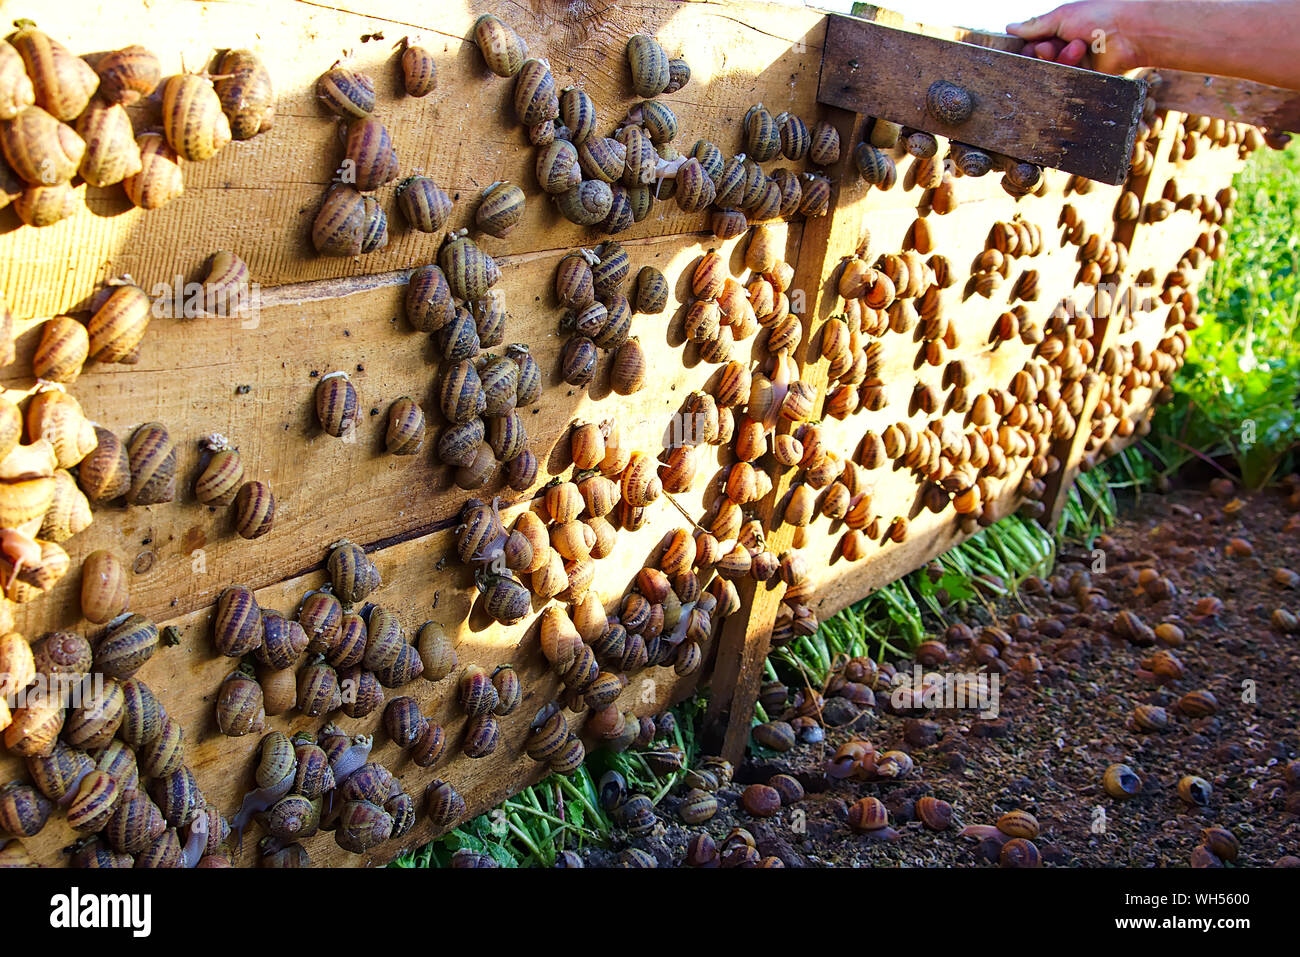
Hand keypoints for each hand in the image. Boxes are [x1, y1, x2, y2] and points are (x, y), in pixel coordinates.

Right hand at [1006, 1, 1144, 73]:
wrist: (1130, 32)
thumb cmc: (1099, 16)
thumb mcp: (1062, 16)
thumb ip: (1035, 26)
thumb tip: (1009, 28)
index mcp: (1060, 31)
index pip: (1033, 44)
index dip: (1029, 47)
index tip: (1032, 46)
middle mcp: (1066, 48)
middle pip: (1040, 61)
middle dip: (1043, 54)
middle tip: (1050, 48)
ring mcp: (1075, 64)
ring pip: (1052, 72)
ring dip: (1062, 58)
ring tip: (1078, 47)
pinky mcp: (1084, 79)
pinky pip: (1066, 82)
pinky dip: (1070, 69)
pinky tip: (1081, 57)